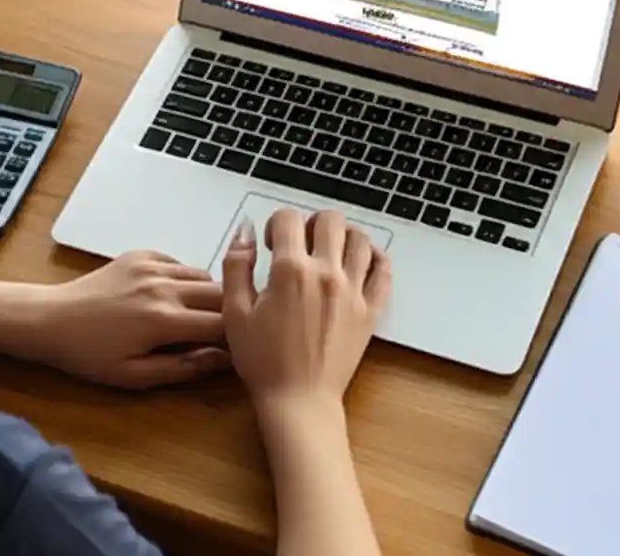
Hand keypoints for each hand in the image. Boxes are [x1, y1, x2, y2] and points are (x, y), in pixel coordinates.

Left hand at [26, 251, 230, 388]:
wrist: (49, 320)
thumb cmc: (88, 355)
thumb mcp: (133, 375)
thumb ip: (183, 367)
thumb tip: (223, 359)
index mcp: (164, 320)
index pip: (223, 325)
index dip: (236, 338)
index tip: (238, 348)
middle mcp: (164, 287)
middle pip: (221, 295)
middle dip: (229, 313)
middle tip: (223, 331)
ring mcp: (152, 267)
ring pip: (204, 275)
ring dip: (209, 295)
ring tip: (198, 314)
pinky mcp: (141, 255)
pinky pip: (179, 263)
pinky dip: (185, 279)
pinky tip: (172, 296)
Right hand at [222, 210, 391, 410]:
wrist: (298, 401)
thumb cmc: (264, 363)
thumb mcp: (235, 313)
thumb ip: (237, 266)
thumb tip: (246, 231)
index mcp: (290, 272)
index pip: (289, 218)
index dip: (276, 224)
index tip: (272, 243)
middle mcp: (326, 274)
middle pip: (330, 220)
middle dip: (312, 223)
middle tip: (302, 242)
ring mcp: (353, 291)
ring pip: (361, 239)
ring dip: (344, 236)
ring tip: (330, 250)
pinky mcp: (370, 310)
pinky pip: (384, 271)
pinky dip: (377, 258)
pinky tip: (363, 261)